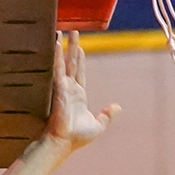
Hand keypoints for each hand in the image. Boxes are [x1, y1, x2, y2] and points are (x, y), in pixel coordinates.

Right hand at [41, 32, 120, 149]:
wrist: (63, 143)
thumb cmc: (76, 137)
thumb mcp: (98, 125)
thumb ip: (107, 115)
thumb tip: (118, 107)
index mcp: (77, 95)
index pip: (79, 72)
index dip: (79, 59)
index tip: (79, 46)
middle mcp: (69, 89)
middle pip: (71, 63)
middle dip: (72, 47)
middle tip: (73, 32)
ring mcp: (62, 87)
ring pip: (63, 63)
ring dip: (63, 47)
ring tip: (61, 32)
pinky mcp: (58, 88)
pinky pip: (57, 69)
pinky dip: (57, 57)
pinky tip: (56, 46)